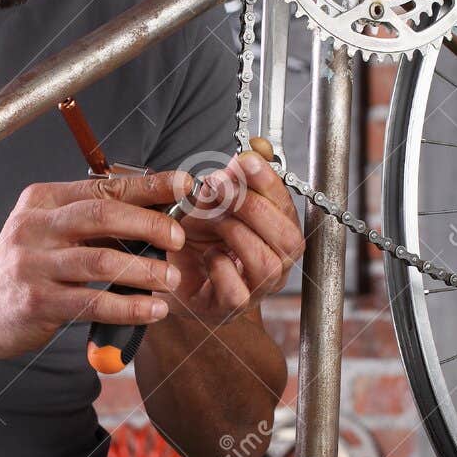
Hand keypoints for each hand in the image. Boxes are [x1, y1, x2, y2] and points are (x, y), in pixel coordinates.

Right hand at [0, 172, 193, 359]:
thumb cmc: (26, 269)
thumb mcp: (47, 231)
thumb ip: (90, 221)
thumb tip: (154, 210)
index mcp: (42, 200)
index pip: (102, 186)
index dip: (148, 185)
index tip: (183, 185)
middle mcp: (34, 227)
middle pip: (102, 215)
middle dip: (149, 224)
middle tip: (178, 239)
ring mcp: (33, 264)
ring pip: (101, 260)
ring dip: (144, 270)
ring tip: (170, 279)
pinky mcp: (36, 302)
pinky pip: (92, 302)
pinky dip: (128, 306)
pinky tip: (152, 310)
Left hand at [165, 148, 304, 324]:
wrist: (166, 274)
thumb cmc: (197, 238)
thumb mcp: (213, 199)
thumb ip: (238, 176)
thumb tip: (259, 147)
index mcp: (278, 235)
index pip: (289, 209)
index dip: (269, 183)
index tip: (245, 162)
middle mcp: (277, 264)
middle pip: (289, 240)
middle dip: (254, 208)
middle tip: (219, 188)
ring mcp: (256, 290)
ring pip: (268, 265)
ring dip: (236, 234)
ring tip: (210, 221)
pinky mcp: (230, 309)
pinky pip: (237, 292)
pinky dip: (220, 268)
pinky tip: (208, 256)